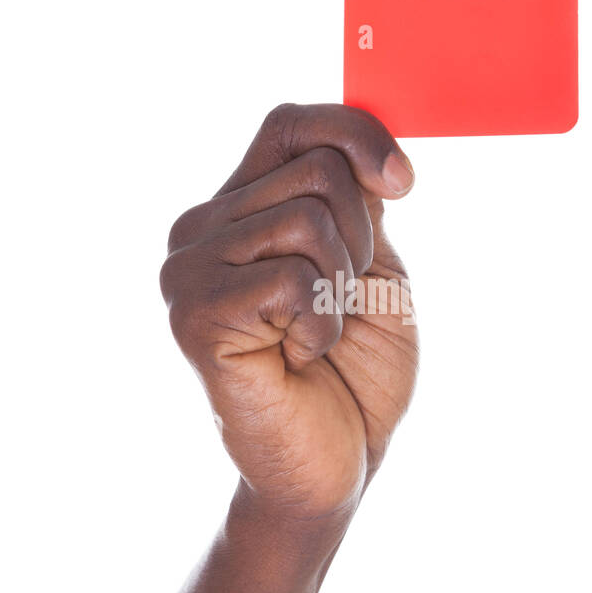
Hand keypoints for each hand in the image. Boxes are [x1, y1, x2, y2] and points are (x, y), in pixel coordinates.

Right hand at [160, 103, 417, 520]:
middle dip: (362, 239)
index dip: (355, 134)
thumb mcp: (373, 268)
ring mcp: (189, 271)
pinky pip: (293, 279)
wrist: (334, 467)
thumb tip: (365, 149)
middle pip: (316, 170)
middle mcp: (202, 229)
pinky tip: (296, 359)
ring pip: (308, 219)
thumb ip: (356, 203)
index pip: (290, 124)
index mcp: (242, 208)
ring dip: (341, 287)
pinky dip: (321, 324)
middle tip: (342, 303)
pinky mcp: (195, 316)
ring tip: (315, 335)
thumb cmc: (355, 373)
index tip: (402, 183)